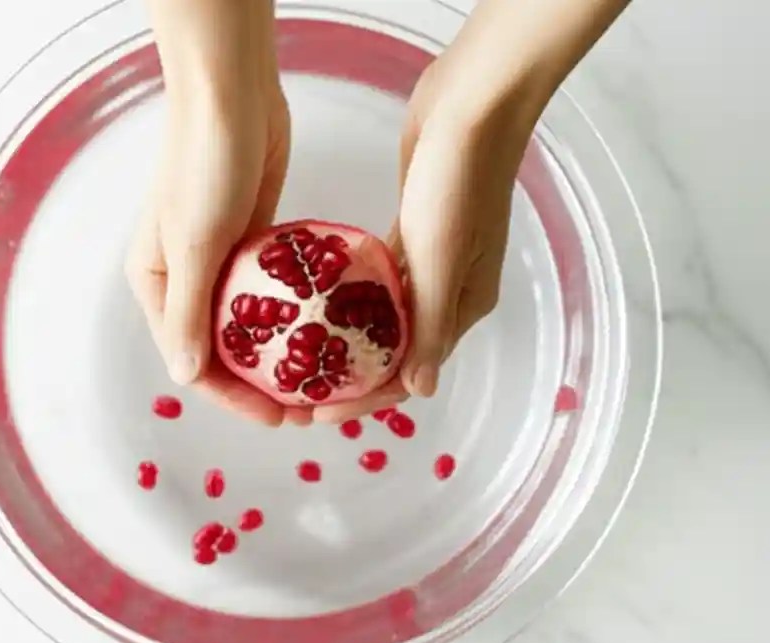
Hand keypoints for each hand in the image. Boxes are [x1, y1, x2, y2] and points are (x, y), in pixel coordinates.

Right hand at [127, 0, 308, 425]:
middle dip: (260, 384)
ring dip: (280, 355)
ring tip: (321, 379)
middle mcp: (183, 278)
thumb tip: (187, 378)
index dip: (234, 397)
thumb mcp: (195, 243)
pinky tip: (324, 332)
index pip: (192, 361)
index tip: (278, 418)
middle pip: (222, 350)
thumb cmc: (203, 163)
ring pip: (250, 326)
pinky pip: (272, 292)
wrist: (229, 94)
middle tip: (308, 409)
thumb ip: (192, 313)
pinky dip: (292, 316)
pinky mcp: (252, 238)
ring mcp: (219, 259)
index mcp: (157, 285)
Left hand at [316, 0, 627, 421]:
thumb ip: (430, 325)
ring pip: (383, 320)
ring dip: (344, 344)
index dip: (361, 399)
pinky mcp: (414, 231)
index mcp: (467, 305)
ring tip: (297, 359)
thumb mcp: (441, 257)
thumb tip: (420, 391)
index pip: (409, 372)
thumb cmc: (459, 179)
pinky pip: (377, 281)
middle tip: (294, 394)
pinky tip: (313, 305)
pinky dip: (349, 299)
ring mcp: (434, 261)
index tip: (313, 411)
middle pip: (392, 353)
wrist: (474, 104)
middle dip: (346, 380)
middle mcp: (453, 290)